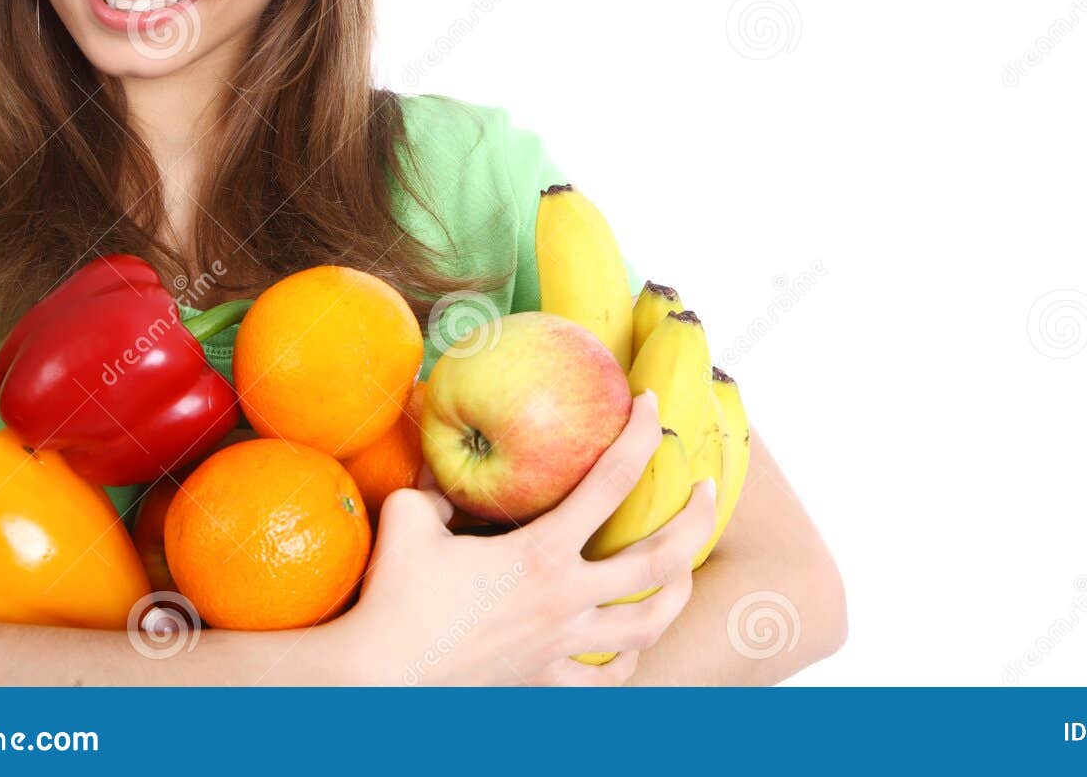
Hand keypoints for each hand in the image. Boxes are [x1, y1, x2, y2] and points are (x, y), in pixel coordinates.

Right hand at [342, 390, 715, 684]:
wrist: (377, 677)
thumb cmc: (392, 595)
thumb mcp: (410, 518)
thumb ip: (436, 486)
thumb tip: (445, 470)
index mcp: (542, 551)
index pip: (611, 480)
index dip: (641, 435)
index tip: (653, 405)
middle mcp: (565, 599)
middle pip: (659, 559)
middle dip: (694, 519)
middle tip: (709, 491)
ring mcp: (562, 645)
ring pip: (649, 623)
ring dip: (678, 593)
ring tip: (685, 569)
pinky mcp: (547, 681)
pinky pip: (607, 678)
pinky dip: (629, 659)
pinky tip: (631, 643)